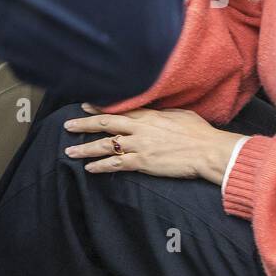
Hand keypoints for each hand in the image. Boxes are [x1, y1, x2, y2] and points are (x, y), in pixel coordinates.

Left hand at [61, 103, 243, 183]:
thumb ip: (161, 114)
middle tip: (67, 126)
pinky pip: (117, 164)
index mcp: (149, 115)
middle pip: (105, 124)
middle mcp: (140, 128)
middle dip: (84, 125)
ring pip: (106, 146)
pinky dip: (101, 166)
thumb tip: (154, 114)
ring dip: (86, 149)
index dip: (99, 108)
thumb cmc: (199, 132)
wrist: (208, 150)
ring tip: (69, 153)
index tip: (85, 106)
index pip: (118, 110)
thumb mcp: (179, 115)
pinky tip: (90, 169)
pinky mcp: (143, 162)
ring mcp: (140, 145)